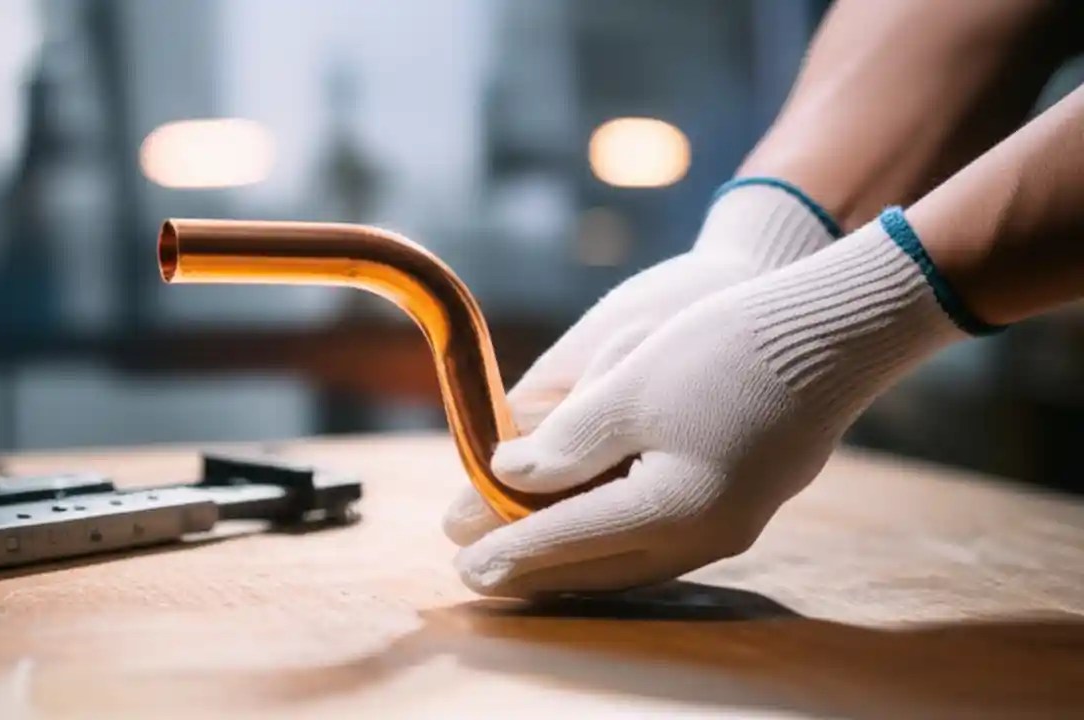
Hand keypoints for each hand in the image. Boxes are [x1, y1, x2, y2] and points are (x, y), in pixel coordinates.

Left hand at [444, 179, 836, 545]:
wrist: (833, 332)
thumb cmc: (728, 348)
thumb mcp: (631, 386)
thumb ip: (566, 444)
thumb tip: (507, 478)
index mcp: (673, 507)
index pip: (569, 539)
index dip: (510, 551)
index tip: (462, 565)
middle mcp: (704, 535)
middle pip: (599, 567)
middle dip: (534, 572)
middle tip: (477, 576)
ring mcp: (731, 527)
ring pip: (631, 564)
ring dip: (573, 566)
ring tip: (522, 567)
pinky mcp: (744, 508)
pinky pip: (661, 547)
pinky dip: (613, 548)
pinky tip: (590, 538)